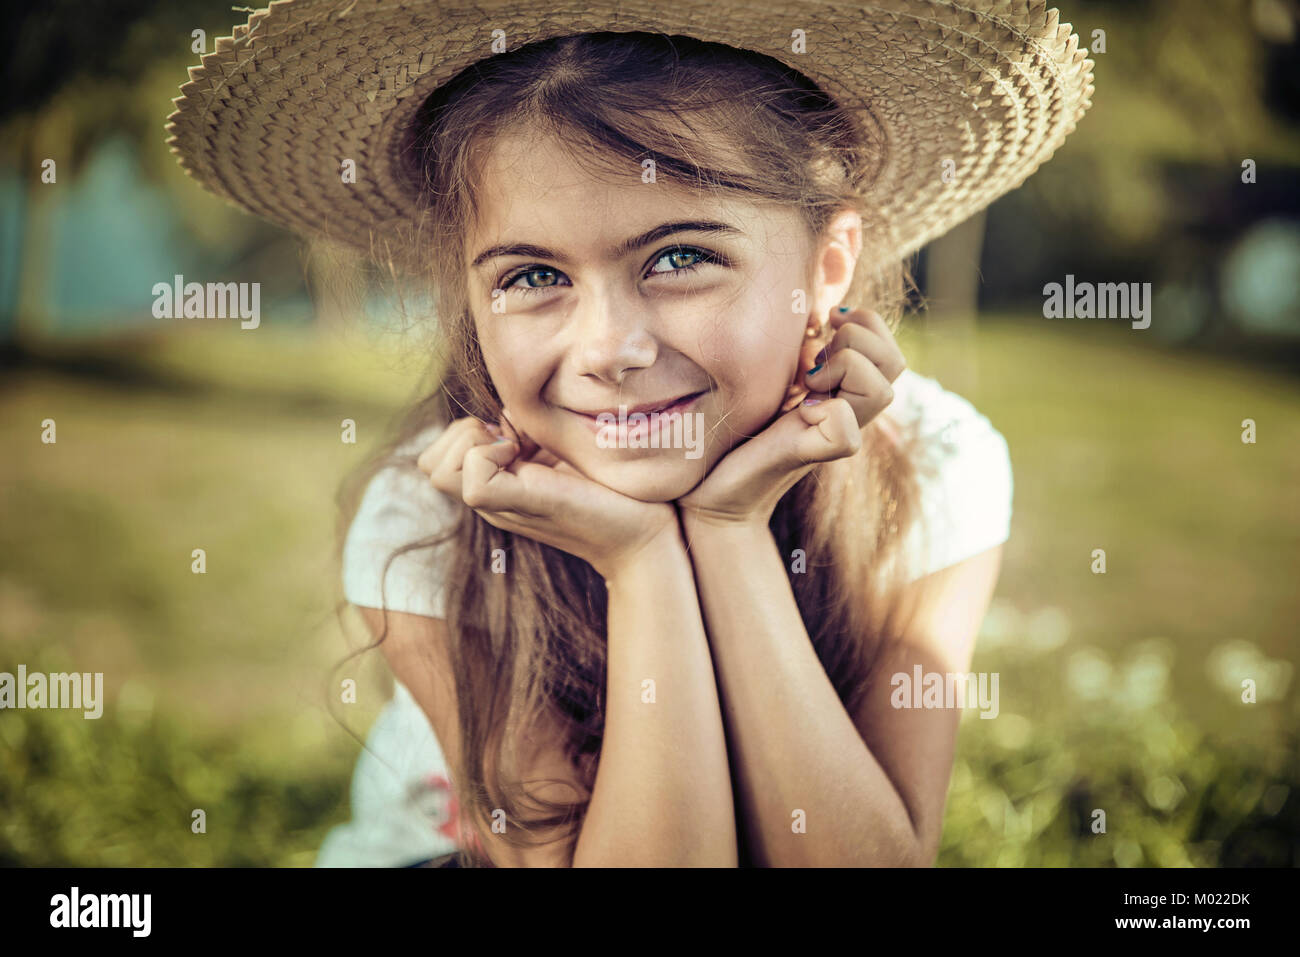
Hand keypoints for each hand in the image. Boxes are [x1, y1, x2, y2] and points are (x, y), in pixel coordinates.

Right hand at [417, 411, 678, 579]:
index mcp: (496, 484)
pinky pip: (471, 479)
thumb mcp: (558, 448)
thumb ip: (526, 431)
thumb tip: (507, 406)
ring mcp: (500, 505)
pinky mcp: (519, 505)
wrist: (643, 532)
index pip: (437, 455)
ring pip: (437, 469)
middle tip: (513, 438)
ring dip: (473, 443)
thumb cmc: (612, 488)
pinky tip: (526, 454)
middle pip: (429, 464)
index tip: (517, 431)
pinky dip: (491, 454)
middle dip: (462, 434)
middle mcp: (490, 498)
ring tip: (518, 446)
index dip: (468, 431)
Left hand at [676, 307, 905, 529]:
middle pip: (896, 363)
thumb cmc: (735, 433)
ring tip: (806, 380)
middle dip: (857, 338)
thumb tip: (816, 312)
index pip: (889, 349)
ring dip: (843, 368)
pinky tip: (798, 411)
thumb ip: (797, 352)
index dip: (866, 322)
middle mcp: (849, 413)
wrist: (713, 491)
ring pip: (882, 391)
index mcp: (843, 391)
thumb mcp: (769, 379)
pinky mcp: (812, 456)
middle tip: (814, 354)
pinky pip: (846, 429)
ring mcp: (835, 436)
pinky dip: (824, 411)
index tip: (824, 321)